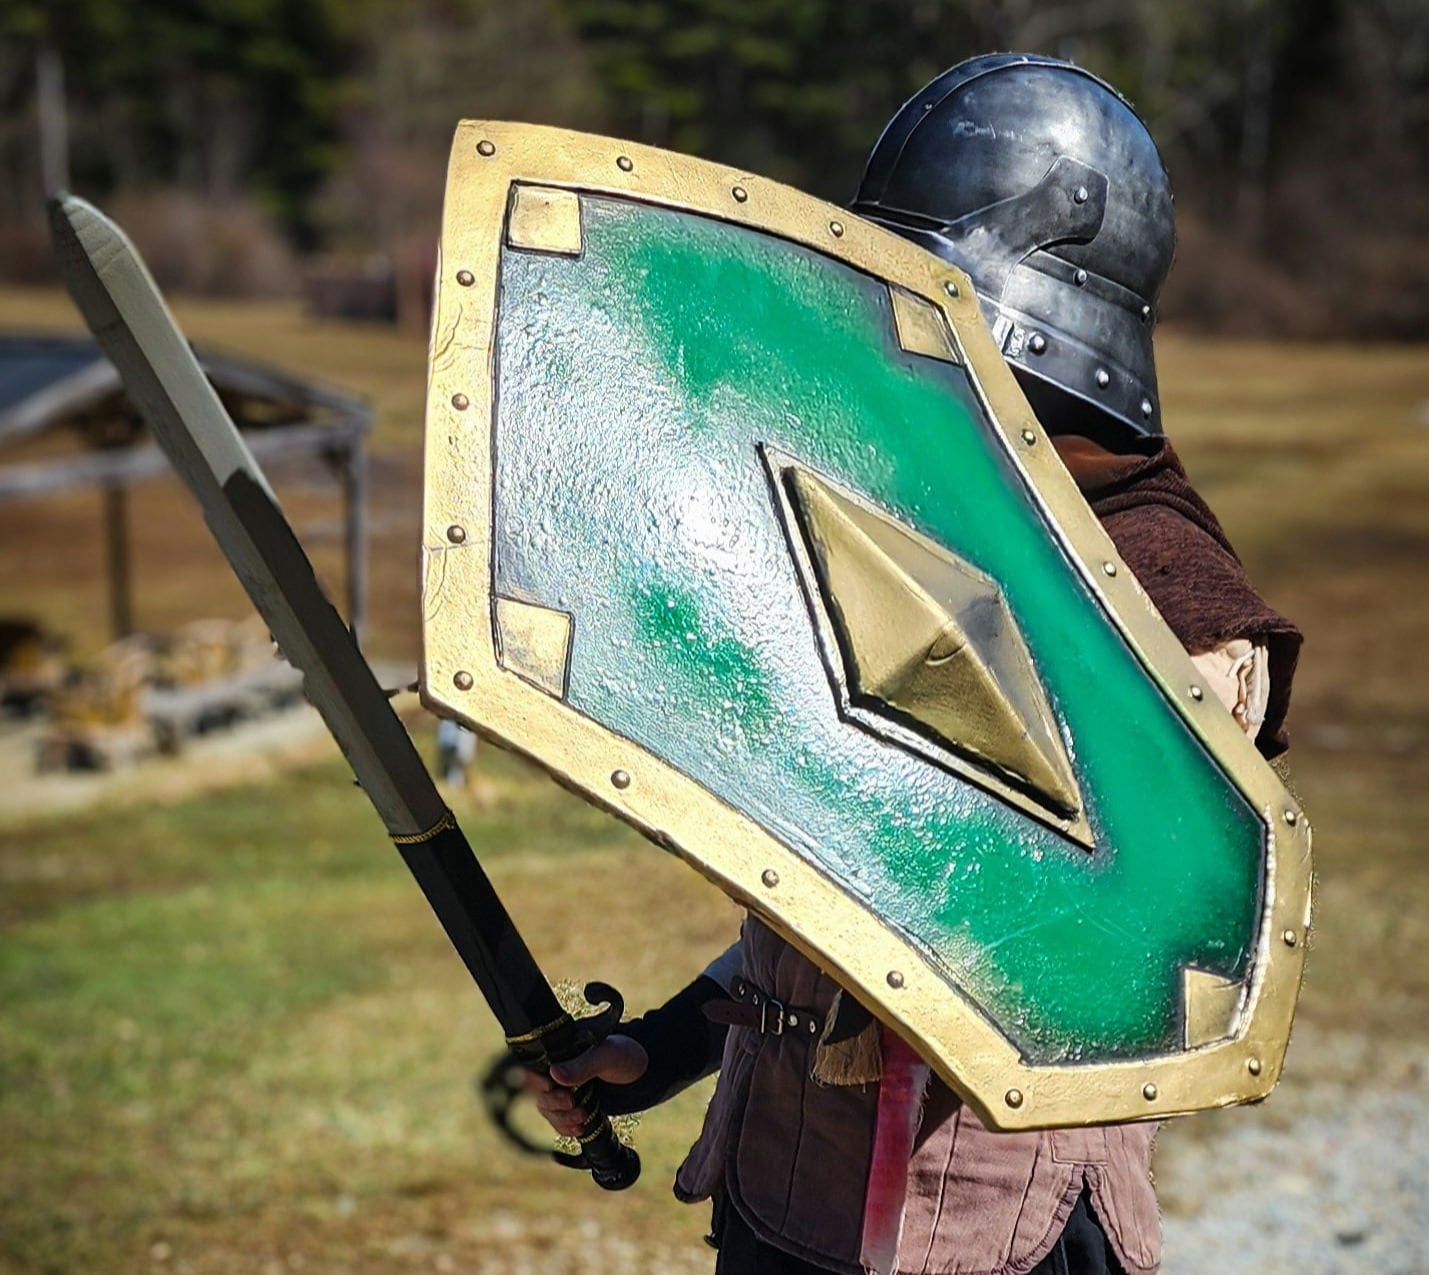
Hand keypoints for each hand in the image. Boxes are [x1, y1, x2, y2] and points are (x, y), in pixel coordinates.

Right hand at [522, 1034, 648, 1137]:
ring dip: (561, 1118)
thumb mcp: (607, 1056)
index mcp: (562, 1053)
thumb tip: (553, 1074)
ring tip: (582, 1118)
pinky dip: (567, 1128)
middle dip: (554, 1102)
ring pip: (549, 1110)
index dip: (535, 1081)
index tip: (549, 1087)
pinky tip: (579, 1129)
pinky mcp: (576, 1106)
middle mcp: (560, 1072)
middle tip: (572, 1103)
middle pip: (540, 1093)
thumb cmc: (627, 1055)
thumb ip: (582, 1066)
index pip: (535, 1068)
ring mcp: (567, 1090)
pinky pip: (561, 1121)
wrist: (648, 1071)